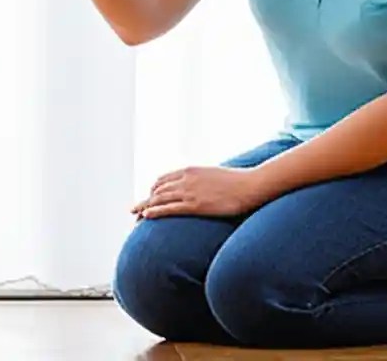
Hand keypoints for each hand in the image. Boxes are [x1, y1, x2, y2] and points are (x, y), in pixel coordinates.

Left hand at [131, 166, 268, 219]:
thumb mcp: (215, 176)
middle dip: (146, 200)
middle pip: (158, 189)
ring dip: (145, 207)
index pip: (164, 179)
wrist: (250, 185)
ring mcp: (190, 191)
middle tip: (135, 210)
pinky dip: (154, 211)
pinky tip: (146, 216)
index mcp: (190, 170)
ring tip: (136, 215)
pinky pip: (168, 208)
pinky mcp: (195, 205)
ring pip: (159, 199)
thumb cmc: (237, 182)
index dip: (154, 190)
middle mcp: (186, 179)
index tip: (149, 198)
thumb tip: (202, 186)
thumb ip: (203, 180)